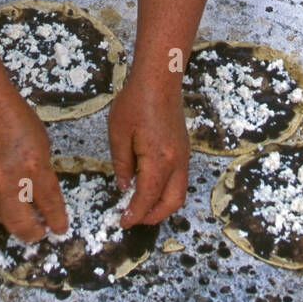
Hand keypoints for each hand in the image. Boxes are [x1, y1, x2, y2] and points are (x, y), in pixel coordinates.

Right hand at [0, 81, 68, 241]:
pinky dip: (2, 207)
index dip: (57, 221)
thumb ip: (42, 170)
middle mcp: (9, 180)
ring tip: (27, 218)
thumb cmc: (11, 116)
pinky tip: (9, 200)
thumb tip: (43, 194)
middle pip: (21, 225)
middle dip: (33, 234)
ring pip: (3, 218)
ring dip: (16, 222)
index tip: (60, 228)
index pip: (49, 205)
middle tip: (42, 232)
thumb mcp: (40, 142)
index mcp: (33, 167)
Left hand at [108, 72, 189, 226]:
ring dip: (162, 205)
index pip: (147, 198)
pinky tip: (150, 186)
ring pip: (179, 192)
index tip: (123, 222)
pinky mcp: (183, 148)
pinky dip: (167, 191)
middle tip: (134, 219)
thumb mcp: (118, 134)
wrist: (160, 79)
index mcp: (158, 160)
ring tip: (142, 207)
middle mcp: (176, 161)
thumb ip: (121, 164)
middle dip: (153, 216)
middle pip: (171, 202)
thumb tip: (124, 185)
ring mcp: (183, 155)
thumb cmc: (137, 101)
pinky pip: (180, 179)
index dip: (134, 214)